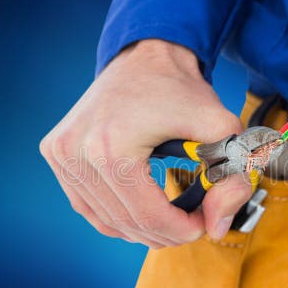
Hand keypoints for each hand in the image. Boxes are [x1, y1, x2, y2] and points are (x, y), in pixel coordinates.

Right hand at [40, 40, 251, 246]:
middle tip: (191, 221)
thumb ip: (231, 177)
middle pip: (126, 222)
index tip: (204, 223)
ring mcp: (61, 153)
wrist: (144, 55)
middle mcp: (76, 151)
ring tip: (170, 217)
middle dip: (165, 232)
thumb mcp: (220, 127)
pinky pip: (87, 205)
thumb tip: (217, 227)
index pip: (148, 215)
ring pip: (105, 220)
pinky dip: (117, 216)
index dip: (182, 229)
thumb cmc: (180, 90)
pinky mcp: (56, 153)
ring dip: (141, 228)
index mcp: (110, 146)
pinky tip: (141, 210)